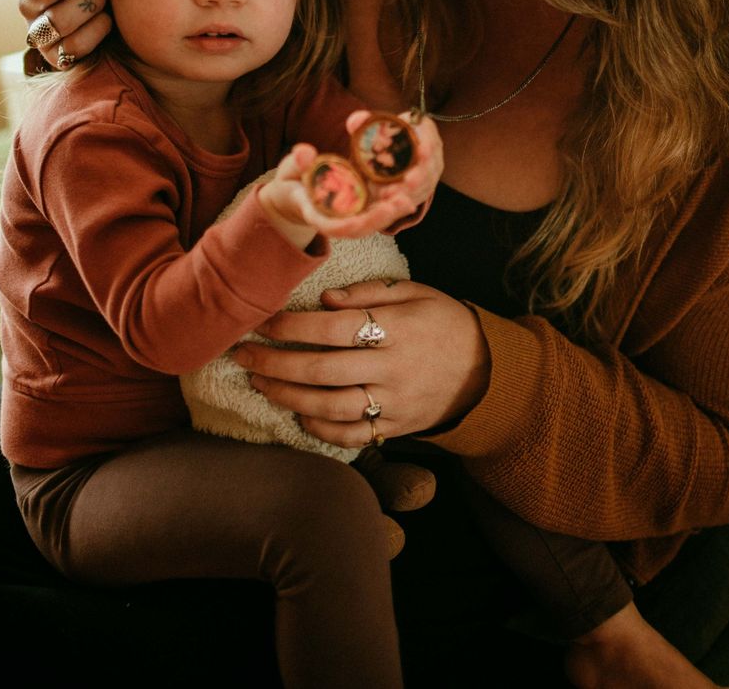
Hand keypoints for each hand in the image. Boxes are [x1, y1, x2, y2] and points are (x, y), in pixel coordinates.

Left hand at [231, 277, 490, 447]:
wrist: (488, 370)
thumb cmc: (444, 320)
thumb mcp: (415, 292)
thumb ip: (369, 293)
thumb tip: (322, 300)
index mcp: (398, 328)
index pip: (334, 328)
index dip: (292, 326)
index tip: (260, 319)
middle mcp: (394, 369)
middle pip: (323, 370)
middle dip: (275, 363)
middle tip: (241, 354)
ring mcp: (395, 404)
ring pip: (331, 407)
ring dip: (287, 397)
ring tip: (258, 384)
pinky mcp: (396, 429)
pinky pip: (352, 436)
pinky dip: (321, 430)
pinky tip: (297, 416)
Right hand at [258, 110, 443, 249]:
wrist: (298, 194)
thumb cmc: (293, 183)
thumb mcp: (290, 171)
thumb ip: (298, 163)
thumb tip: (304, 152)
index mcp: (318, 216)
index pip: (335, 227)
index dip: (351, 224)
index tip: (365, 218)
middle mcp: (338, 221)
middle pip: (363, 227)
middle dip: (382, 217)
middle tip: (402, 202)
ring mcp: (352, 217)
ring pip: (376, 219)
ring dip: (394, 210)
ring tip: (411, 195)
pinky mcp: (363, 208)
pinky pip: (380, 207)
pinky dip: (394, 200)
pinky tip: (410, 187)